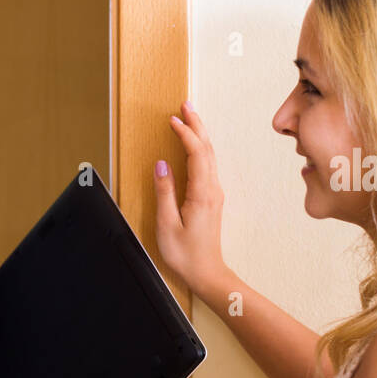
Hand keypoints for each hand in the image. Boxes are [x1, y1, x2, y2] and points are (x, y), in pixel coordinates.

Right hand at [154, 101, 229, 298]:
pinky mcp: (211, 198)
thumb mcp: (167, 224)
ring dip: (200, 134)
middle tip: (186, 104)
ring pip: (209, 155)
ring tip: (190, 117)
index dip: (185, 133)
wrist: (207, 273)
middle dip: (196, 124)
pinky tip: (195, 144)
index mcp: (202, 193)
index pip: (196, 153)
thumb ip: (165, 191)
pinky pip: (208, 165)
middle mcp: (212, 189)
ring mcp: (214, 193)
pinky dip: (201, 149)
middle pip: (207, 148)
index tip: (173, 119)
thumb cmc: (185, 254)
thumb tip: (162, 164)